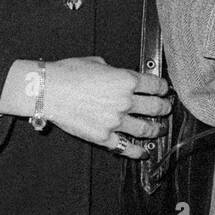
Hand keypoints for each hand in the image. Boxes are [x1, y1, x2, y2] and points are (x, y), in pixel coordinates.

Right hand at [43, 56, 170, 158]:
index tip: (164, 90)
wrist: (48, 90)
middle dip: (165, 108)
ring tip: (159, 130)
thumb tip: (117, 76)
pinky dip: (138, 152)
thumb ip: (113, 71)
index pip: (155, 85)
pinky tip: (144, 152)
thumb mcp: (96, 62)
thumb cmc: (67, 73)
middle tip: (166, 109)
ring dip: (157, 130)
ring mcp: (115, 121)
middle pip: (156, 107)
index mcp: (125, 80)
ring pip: (146, 129)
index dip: (163, 88)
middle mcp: (124, 101)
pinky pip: (127, 148)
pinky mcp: (104, 137)